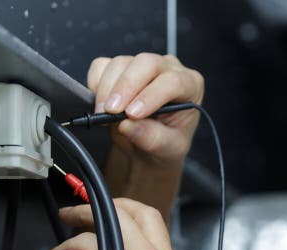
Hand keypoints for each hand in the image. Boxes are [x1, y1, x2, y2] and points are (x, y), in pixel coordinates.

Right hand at [87, 53, 204, 168]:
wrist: (150, 146)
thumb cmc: (167, 142)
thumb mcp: (168, 148)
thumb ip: (153, 138)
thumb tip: (128, 125)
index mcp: (190, 85)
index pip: (173, 82)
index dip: (151, 95)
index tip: (133, 114)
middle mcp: (169, 69)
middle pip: (146, 63)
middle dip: (126, 86)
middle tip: (112, 111)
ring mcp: (143, 65)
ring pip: (121, 63)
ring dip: (108, 89)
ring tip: (105, 114)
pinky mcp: (120, 67)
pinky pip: (102, 65)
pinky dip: (96, 83)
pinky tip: (101, 103)